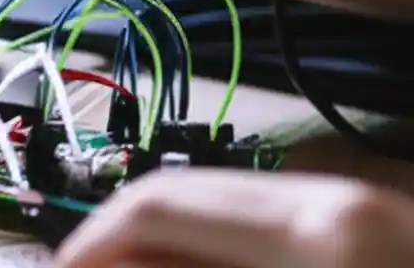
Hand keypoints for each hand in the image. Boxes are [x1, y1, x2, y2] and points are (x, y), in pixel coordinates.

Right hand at [52, 169, 413, 267]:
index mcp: (321, 229)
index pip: (154, 203)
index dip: (89, 246)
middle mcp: (336, 198)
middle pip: (181, 200)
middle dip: (123, 253)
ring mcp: (358, 207)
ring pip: (221, 216)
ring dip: (173, 260)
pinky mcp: (369, 223)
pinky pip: (267, 231)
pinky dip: (225, 263)